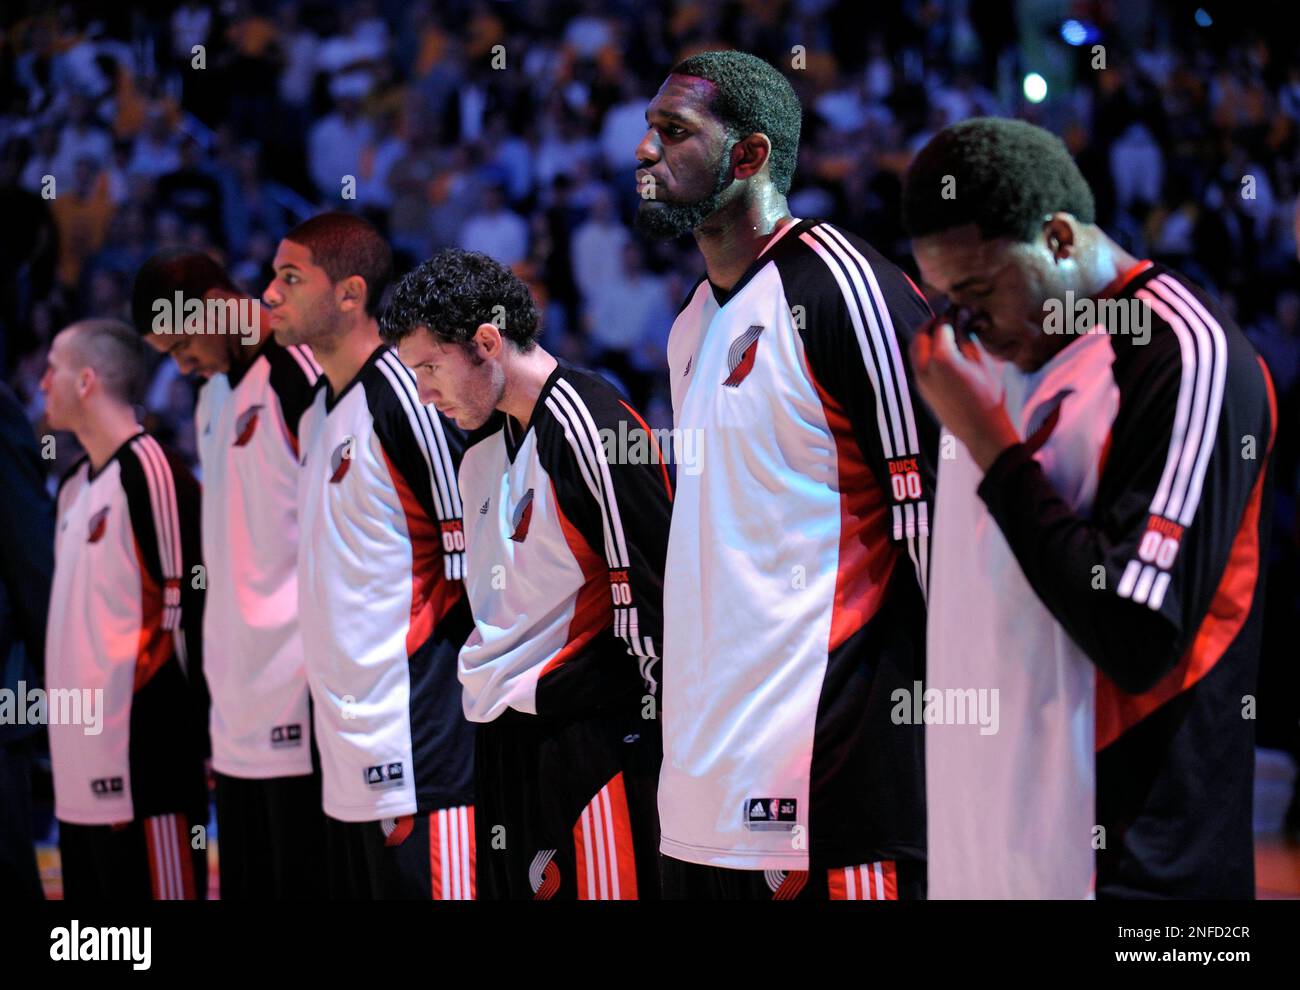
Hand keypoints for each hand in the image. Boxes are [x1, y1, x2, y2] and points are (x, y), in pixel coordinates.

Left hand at [911, 317, 1020, 471]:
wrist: (980, 429)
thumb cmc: (988, 395)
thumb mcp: (981, 361)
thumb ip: (967, 338)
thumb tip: (962, 317)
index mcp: (942, 358)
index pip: (942, 326)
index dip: (951, 314)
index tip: (959, 309)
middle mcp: (925, 367)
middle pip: (921, 334)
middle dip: (932, 323)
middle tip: (948, 318)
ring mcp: (919, 379)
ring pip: (914, 349)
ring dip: (925, 337)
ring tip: (943, 333)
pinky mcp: (920, 388)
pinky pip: (916, 363)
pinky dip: (923, 351)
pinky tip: (939, 350)